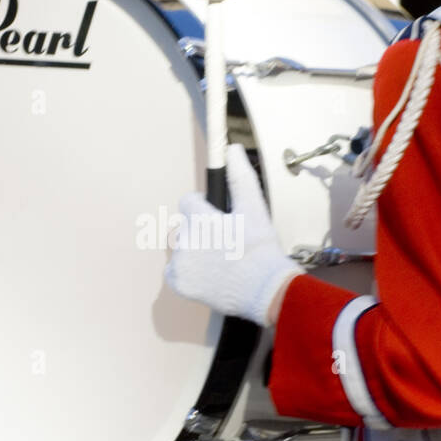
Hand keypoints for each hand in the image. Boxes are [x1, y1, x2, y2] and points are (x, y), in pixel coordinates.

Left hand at [164, 144, 301, 326]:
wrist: (265, 291)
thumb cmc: (261, 250)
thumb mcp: (255, 208)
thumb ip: (240, 176)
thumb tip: (232, 149)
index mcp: (199, 218)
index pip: (189, 201)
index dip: (206, 209)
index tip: (220, 220)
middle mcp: (185, 239)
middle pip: (186, 226)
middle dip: (201, 231)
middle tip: (226, 244)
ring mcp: (180, 263)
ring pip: (182, 248)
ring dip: (195, 251)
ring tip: (220, 261)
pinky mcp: (179, 283)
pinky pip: (175, 271)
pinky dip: (188, 272)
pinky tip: (209, 274)